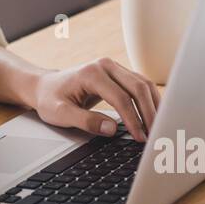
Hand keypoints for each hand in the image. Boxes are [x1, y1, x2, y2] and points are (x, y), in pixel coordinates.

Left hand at [27, 57, 159, 141]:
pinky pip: (140, 85)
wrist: (45, 86)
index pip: (121, 97)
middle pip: (138, 87)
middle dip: (150, 113)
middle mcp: (106, 65)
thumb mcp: (60, 114)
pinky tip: (155, 116)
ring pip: (143, 84)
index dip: (133, 119)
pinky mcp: (119, 73)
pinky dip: (150, 100)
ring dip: (154, 106)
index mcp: (91, 73)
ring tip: (159, 128)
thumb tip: (111, 130)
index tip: (140, 138)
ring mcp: (114, 67)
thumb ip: (85, 121)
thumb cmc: (50, 99)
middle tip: (156, 135)